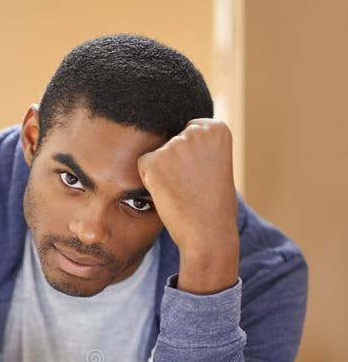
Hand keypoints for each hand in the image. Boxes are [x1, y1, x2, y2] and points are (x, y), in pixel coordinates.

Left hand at [138, 119, 238, 293]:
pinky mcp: (155, 161)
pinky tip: (169, 194)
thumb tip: (176, 139)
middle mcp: (196, 132)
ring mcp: (175, 145)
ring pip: (157, 154)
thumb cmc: (215, 205)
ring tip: (183, 192)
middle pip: (172, 141)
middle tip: (192, 186)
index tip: (203, 176)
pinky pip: (144, 166)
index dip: (192, 158)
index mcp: (217, 128)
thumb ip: (202, 147)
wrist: (209, 233)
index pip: (189, 132)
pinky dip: (151, 181)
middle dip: (176, 163)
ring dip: (164, 172)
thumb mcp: (218, 164)